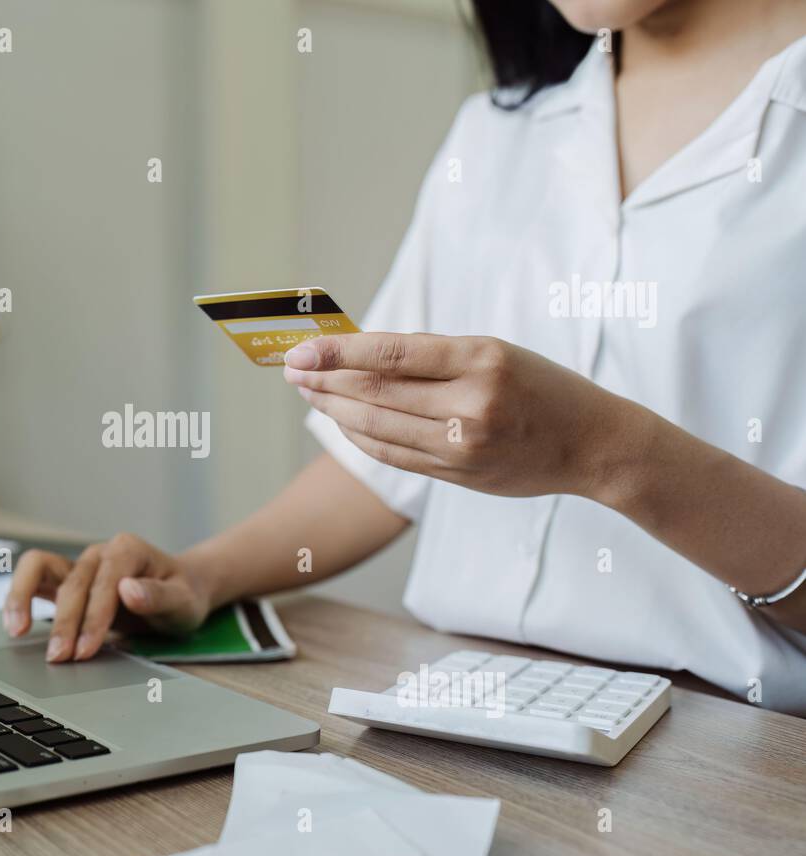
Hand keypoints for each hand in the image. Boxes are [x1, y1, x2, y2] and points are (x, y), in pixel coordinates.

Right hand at [3, 533, 213, 661]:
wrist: (179, 592)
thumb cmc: (182, 595)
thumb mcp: (183, 600)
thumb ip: (158, 596)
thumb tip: (128, 590)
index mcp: (127, 550)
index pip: (104, 582)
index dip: (93, 617)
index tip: (86, 649)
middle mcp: (99, 553)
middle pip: (72, 583)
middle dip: (64, 622)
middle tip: (60, 658)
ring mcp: (79, 565)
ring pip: (38, 567)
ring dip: (23, 598)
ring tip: (16, 630)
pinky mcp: (66, 581)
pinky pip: (34, 580)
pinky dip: (19, 598)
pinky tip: (15, 625)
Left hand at [284, 332, 634, 500]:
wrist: (592, 444)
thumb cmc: (539, 386)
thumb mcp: (494, 352)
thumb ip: (432, 356)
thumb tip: (357, 354)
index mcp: (481, 359)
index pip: (390, 354)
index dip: (337, 353)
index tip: (300, 351)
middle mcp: (471, 404)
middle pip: (375, 394)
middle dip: (324, 382)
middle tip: (292, 370)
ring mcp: (463, 446)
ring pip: (377, 429)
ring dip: (334, 410)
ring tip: (309, 393)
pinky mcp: (457, 475)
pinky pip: (393, 456)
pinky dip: (360, 438)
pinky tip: (341, 422)